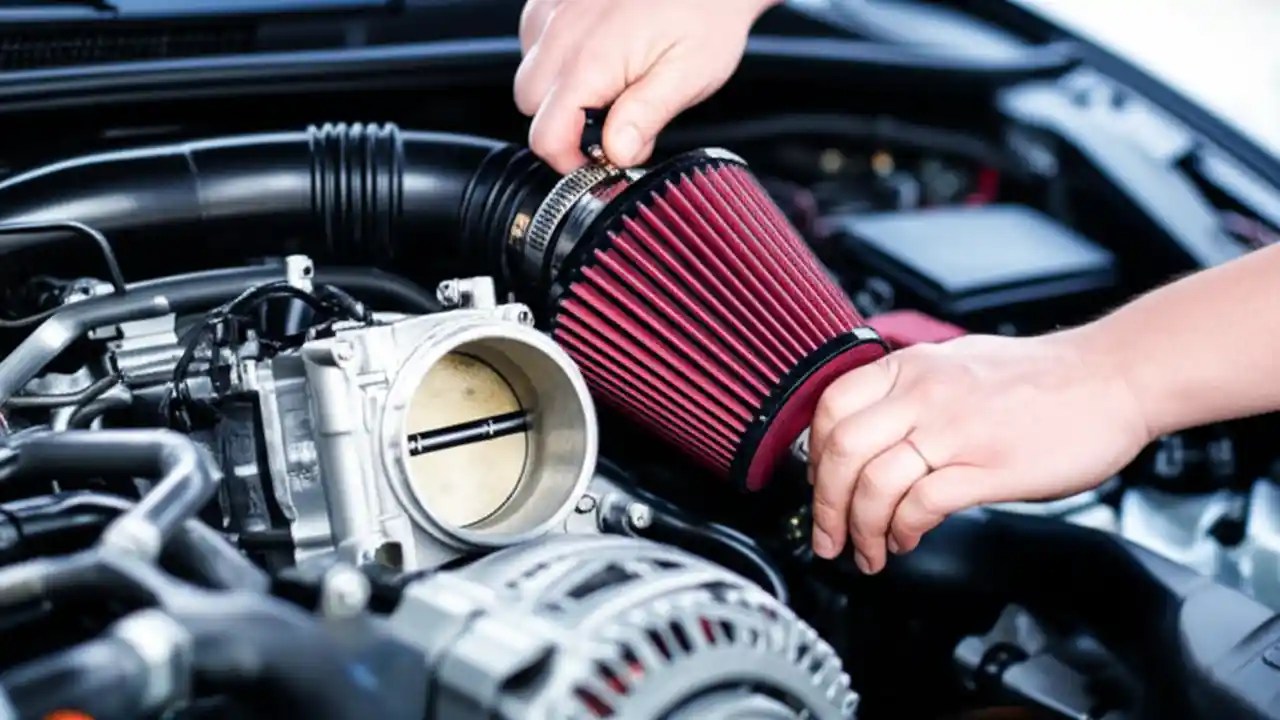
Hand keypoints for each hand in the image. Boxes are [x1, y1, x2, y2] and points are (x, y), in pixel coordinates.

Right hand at [515, 0, 777, 172]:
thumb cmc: (708, 10)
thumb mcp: (690, 74)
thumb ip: (646, 118)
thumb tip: (617, 154)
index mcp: (592, 61)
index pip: (547, 138)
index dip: (573, 161)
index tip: (601, 161)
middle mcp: (563, 31)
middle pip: (530, 107)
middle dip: (563, 125)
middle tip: (611, 123)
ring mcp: (555, 9)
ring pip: (529, 73)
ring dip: (559, 90)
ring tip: (609, 84)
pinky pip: (535, 38)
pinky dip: (557, 56)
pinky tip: (596, 55)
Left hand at [807, 332, 1151, 572]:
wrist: (1114, 377)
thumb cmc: (1043, 378)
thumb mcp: (957, 365)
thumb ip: (910, 394)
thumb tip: (868, 434)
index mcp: (911, 367)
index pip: (830, 408)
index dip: (813, 456)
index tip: (816, 486)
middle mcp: (924, 394)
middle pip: (840, 452)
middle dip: (824, 505)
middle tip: (826, 537)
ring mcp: (954, 430)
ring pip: (874, 483)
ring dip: (860, 529)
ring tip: (868, 552)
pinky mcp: (988, 466)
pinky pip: (921, 504)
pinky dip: (903, 530)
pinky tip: (908, 540)